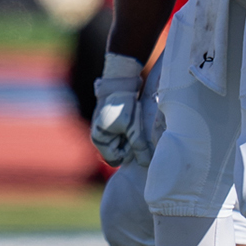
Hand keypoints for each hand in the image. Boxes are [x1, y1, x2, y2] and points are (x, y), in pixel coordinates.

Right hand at [90, 53, 143, 167]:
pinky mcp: (111, 123)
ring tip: (135, 124)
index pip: (115, 160)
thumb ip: (139, 147)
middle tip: (136, 130)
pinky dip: (130, 130)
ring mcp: (104, 130)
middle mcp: (98, 137)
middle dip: (129, 145)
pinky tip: (134, 120)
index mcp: (99, 140)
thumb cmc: (124, 105)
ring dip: (131, 137)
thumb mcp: (133, 128)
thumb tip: (147, 165)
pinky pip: (123, 134)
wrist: (120, 80)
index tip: (134, 140)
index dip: (127, 154)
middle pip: (118, 152)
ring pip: (122, 143)